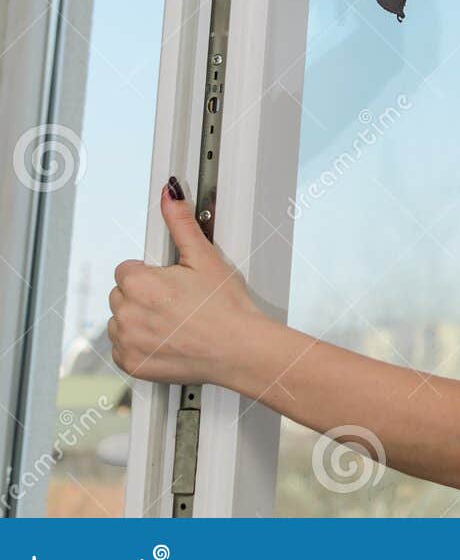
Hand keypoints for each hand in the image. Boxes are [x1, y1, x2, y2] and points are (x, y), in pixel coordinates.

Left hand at [108, 177, 266, 386]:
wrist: (239, 349)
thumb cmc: (227, 307)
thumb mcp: (205, 258)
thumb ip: (181, 223)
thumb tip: (170, 195)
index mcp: (139, 284)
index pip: (127, 270)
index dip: (152, 273)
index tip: (174, 282)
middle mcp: (126, 314)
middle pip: (122, 294)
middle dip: (144, 295)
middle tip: (178, 301)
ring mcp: (127, 341)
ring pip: (121, 320)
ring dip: (139, 318)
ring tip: (174, 320)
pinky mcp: (132, 363)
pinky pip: (123, 348)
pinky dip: (139, 344)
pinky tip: (167, 338)